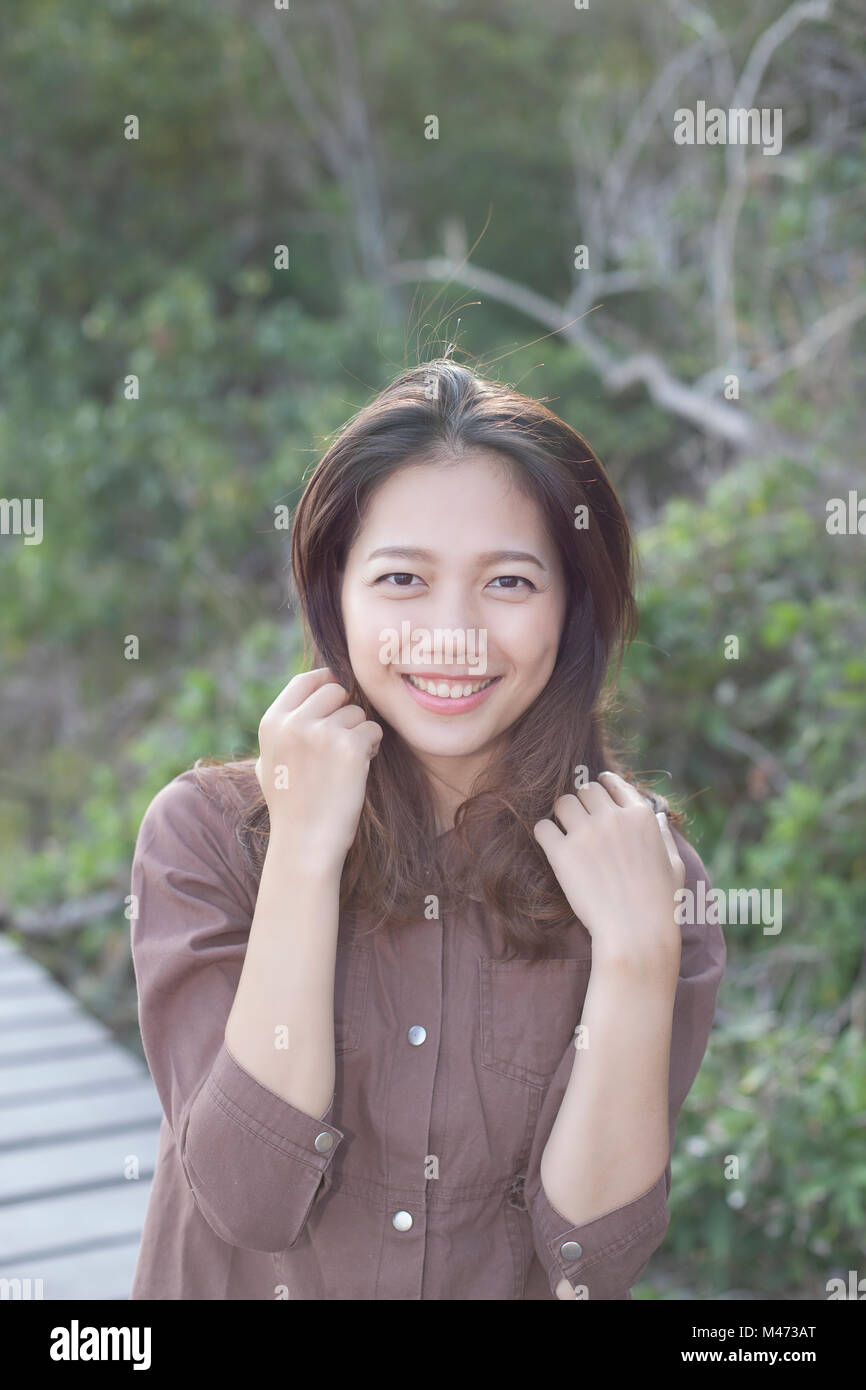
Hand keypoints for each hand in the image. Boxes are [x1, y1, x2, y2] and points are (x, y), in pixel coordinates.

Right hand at [255, 666, 382, 868]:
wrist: (305, 843)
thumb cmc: (289, 806)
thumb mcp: (269, 762)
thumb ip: (282, 730)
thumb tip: (302, 700)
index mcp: (272, 723)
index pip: (305, 680)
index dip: (326, 682)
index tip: (339, 696)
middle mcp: (294, 723)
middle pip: (335, 690)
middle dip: (345, 710)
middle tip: (344, 739)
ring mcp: (322, 733)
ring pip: (357, 712)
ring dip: (359, 732)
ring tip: (346, 762)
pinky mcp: (350, 747)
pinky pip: (373, 730)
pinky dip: (372, 746)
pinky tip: (359, 768)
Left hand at [533, 771, 684, 977]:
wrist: (636, 934)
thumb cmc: (660, 905)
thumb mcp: (674, 865)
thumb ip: (665, 836)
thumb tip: (659, 816)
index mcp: (642, 816)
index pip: (614, 784)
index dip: (603, 789)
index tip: (597, 798)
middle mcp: (614, 818)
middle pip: (585, 790)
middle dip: (583, 803)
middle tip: (581, 821)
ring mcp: (587, 834)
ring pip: (562, 802)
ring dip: (563, 815)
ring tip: (566, 833)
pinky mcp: (563, 853)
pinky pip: (542, 828)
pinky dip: (545, 835)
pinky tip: (553, 848)